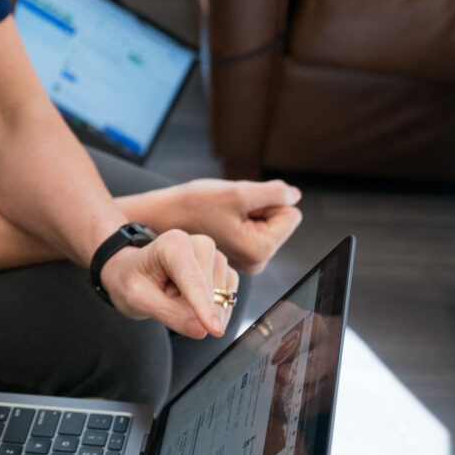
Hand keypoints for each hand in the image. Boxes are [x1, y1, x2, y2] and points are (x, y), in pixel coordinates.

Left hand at [100, 229, 237, 339]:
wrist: (135, 272)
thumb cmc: (132, 280)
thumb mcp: (137, 299)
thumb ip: (169, 314)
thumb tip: (202, 330)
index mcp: (174, 243)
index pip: (193, 281)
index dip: (204, 307)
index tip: (215, 331)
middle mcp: (201, 244)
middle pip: (208, 294)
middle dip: (189, 310)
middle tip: (163, 297)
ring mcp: (217, 258)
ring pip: (220, 301)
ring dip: (197, 311)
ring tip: (173, 294)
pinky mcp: (226, 273)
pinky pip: (226, 303)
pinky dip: (209, 311)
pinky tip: (188, 299)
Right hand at [167, 179, 302, 273]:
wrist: (159, 217)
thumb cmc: (192, 205)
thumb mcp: (237, 192)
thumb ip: (274, 193)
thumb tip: (294, 196)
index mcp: (260, 251)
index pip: (291, 215)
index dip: (266, 201)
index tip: (237, 206)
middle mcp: (256, 262)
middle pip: (280, 220)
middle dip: (258, 208)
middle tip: (226, 210)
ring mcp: (247, 260)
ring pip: (266, 223)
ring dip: (247, 212)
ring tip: (220, 214)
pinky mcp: (238, 254)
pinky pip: (253, 229)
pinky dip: (239, 219)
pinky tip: (218, 220)